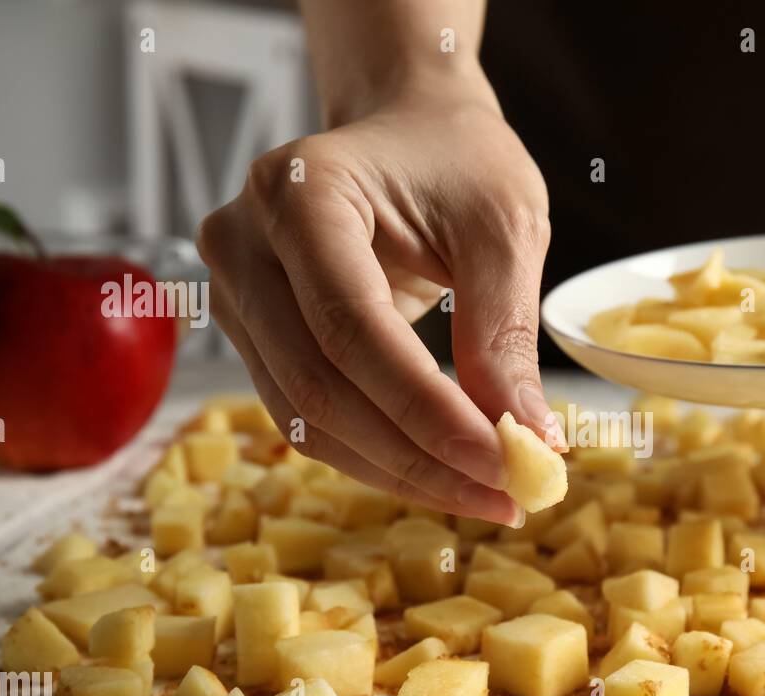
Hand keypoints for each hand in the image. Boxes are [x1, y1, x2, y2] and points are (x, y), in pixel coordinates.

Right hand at [196, 86, 561, 524]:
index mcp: (299, 193)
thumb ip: (504, 335)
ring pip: (306, 418)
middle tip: (508, 497)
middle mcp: (243, 243)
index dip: (429, 412)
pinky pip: (307, 417)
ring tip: (486, 493)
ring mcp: (236, 292)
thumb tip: (527, 443)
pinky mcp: (253, 334)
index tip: (507, 464)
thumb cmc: (458, 160)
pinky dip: (377, 455)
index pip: (354, 330)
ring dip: (399, 471)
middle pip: (318, 386)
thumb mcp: (503, 229)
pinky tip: (442, 471)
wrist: (408, 129)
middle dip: (419, 457)